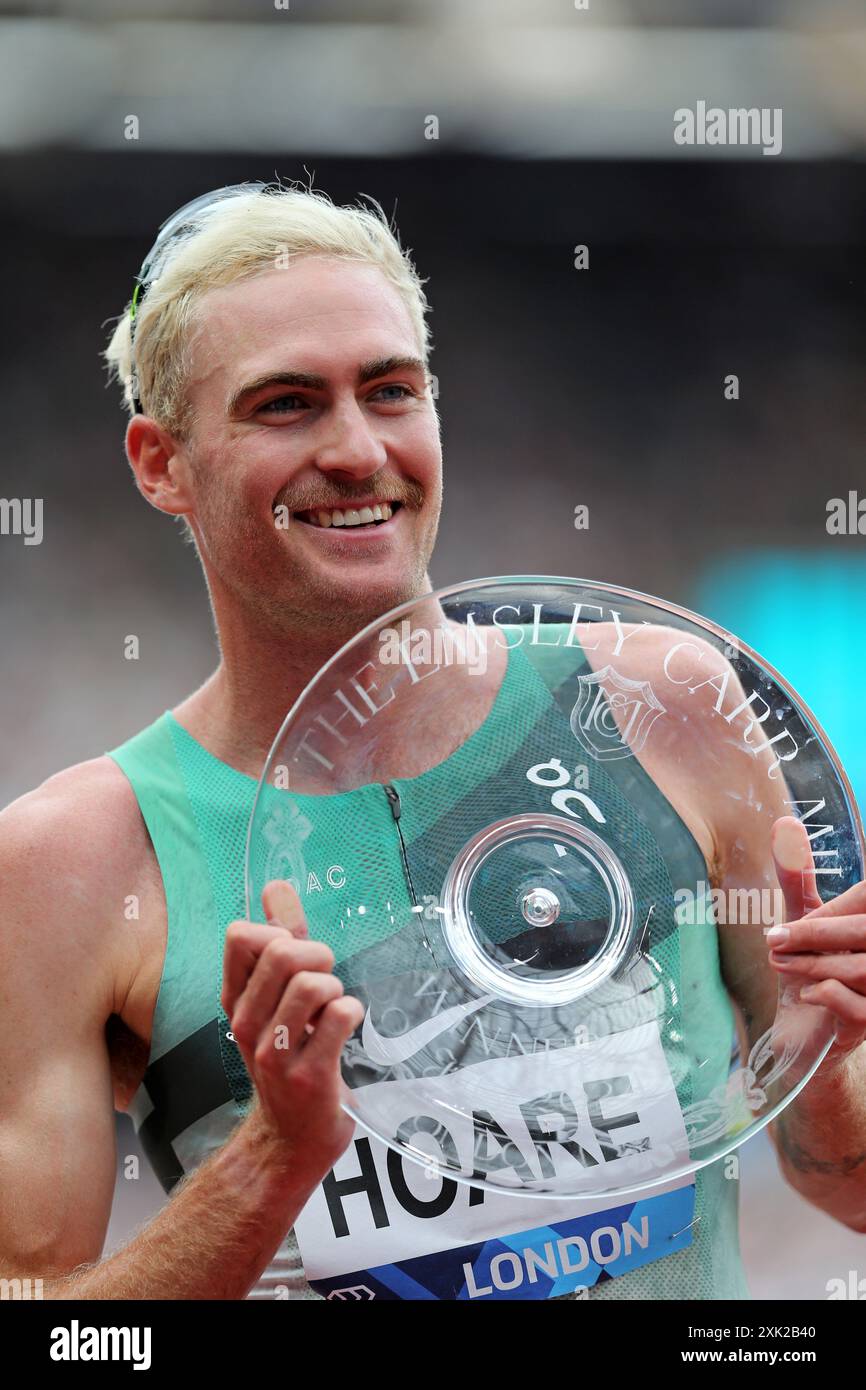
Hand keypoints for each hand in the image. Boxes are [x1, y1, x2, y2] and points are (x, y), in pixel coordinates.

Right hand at [221, 880, 363, 1180]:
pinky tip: (344, 1032)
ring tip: (331, 1012)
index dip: (278, 931)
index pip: (241, 935)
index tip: (294, 959)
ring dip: (337, 989)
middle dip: (319, 956)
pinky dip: (353, 1014)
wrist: (291, 1138)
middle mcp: (246, 1023)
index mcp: (235, 999)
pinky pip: (342, 1015)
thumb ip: (279, 938)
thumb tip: (275, 885)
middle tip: (324, 986)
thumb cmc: (287, 1056)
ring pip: (315, 983)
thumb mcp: (273, 999)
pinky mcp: (309, 1076)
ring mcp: (275, 1052)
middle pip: (284, 951)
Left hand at [768, 816, 865, 1060]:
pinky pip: (856, 1006)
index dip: (832, 910)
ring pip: (860, 968)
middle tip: (775, 940)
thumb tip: (784, 824)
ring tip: (782, 964)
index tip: (792, 922)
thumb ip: (798, 878)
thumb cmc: (812, 973)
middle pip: (863, 932)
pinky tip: (807, 993)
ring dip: (814, 964)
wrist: (805, 1042)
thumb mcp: (803, 920)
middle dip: (815, 933)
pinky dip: (827, 994)